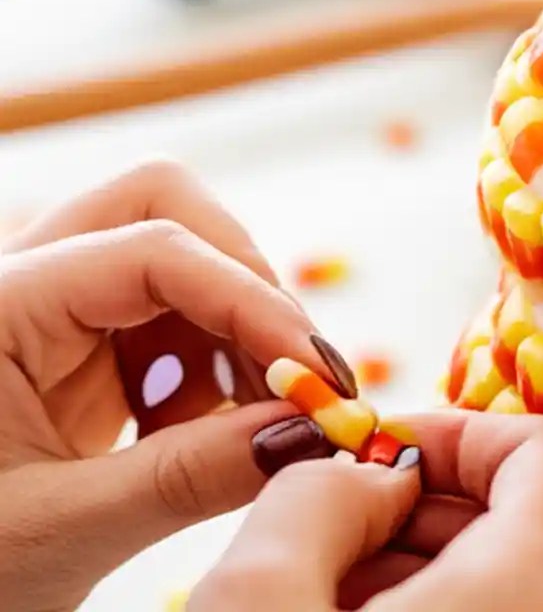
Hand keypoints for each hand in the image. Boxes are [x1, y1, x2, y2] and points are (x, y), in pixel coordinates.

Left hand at [0, 159, 331, 611]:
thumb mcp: (58, 529)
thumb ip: (187, 477)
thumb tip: (309, 432)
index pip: (153, 249)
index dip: (251, 302)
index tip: (317, 376)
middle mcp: (17, 281)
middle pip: (163, 208)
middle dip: (246, 286)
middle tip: (294, 377)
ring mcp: (44, 308)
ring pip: (176, 258)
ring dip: (233, 332)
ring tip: (246, 426)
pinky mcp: (68, 347)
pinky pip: (165, 316)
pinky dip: (207, 367)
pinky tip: (198, 434)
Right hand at [189, 412, 542, 611]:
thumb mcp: (255, 603)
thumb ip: (315, 498)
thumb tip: (373, 474)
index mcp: (529, 592)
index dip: (462, 432)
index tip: (378, 458)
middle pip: (534, 512)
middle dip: (431, 499)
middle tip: (336, 526)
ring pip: (515, 575)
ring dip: (427, 561)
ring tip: (329, 591)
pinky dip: (439, 609)